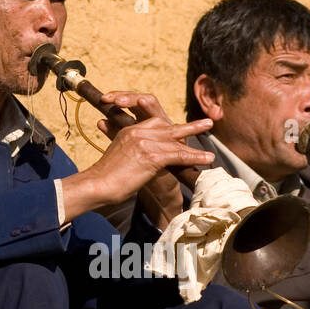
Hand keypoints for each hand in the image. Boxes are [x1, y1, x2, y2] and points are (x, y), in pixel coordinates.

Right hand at [59, 94, 214, 220]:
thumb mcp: (118, 157)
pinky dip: (194, 156)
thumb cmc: (105, 178)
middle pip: (168, 126)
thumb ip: (130, 152)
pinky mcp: (151, 155)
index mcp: (129, 131)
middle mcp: (137, 132)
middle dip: (188, 126)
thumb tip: (143, 161)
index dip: (171, 128)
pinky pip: (178, 154)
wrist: (97, 185)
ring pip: (176, 139)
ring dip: (197, 137)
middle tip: (206, 123)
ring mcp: (145, 142)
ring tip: (212, 137)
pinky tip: (207, 158)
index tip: (182, 131)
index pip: (154, 123)